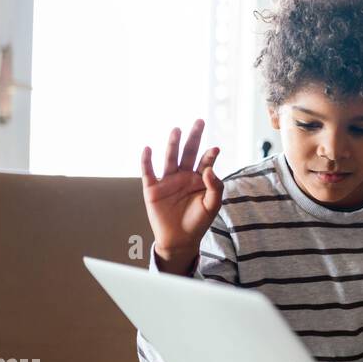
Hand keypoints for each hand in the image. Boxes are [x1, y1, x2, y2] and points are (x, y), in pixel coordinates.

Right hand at [140, 120, 222, 274]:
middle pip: (189, 153)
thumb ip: (214, 187)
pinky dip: (147, 160)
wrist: (180, 240)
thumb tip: (209, 169)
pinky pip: (148, 172)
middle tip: (200, 121)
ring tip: (177, 130)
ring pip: (170, 158)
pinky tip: (148, 148)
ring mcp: (168, 181)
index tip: (215, 149)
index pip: (206, 162)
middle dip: (194, 137)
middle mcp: (184, 176)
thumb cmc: (198, 222)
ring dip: (173, 144)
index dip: (210, 155)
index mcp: (200, 179)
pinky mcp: (152, 188)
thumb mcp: (212, 205)